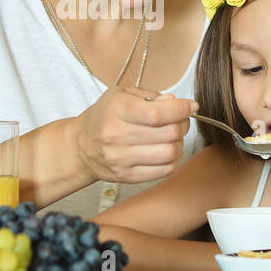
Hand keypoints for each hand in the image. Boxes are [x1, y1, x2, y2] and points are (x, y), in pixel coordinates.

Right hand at [71, 86, 197, 184]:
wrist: (80, 146)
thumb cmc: (105, 116)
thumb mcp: (122, 95)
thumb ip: (151, 97)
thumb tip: (176, 103)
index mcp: (116, 109)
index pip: (157, 113)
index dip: (181, 109)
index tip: (191, 106)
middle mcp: (116, 134)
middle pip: (168, 133)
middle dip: (182, 124)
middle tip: (180, 121)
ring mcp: (120, 158)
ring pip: (169, 153)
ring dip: (179, 143)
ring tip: (172, 137)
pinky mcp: (126, 176)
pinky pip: (164, 170)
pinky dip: (173, 160)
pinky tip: (166, 151)